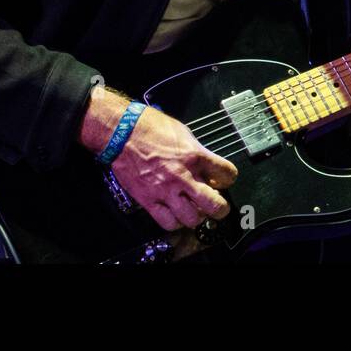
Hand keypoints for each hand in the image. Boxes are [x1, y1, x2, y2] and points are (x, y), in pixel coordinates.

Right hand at [80, 87, 237, 231]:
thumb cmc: (151, 127)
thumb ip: (197, 152)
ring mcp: (165, 191)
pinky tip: (176, 214)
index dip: (228, 178)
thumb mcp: (183, 133)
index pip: (226, 174)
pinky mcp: (149, 200)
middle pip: (214, 204)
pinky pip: (168, 222)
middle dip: (221, 208)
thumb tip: (207, 166)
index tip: (224, 179)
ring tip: (195, 210)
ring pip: (192, 219)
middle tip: (219, 206)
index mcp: (195, 155)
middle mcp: (183, 176)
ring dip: (197, 216)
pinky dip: (175, 222)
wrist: (122, 133)